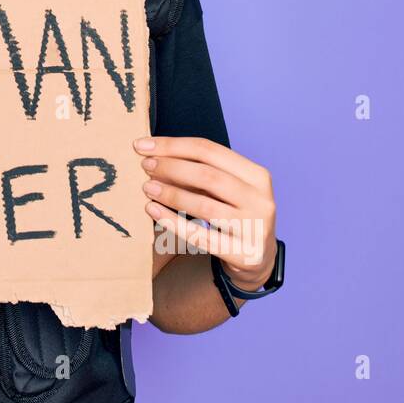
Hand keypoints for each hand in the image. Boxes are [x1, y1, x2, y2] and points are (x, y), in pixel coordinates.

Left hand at [133, 135, 276, 291]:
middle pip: (208, 176)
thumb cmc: (234, 213)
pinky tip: (152, 210)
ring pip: (204, 206)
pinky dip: (172, 221)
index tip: (143, 145)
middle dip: (171, 168)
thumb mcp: (226, 188)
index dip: (173, 145)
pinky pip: (200, 236)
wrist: (258, 257)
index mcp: (257, 176)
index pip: (210, 150)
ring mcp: (254, 228)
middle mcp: (260, 200)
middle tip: (144, 166)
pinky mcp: (242, 254)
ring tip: (147, 188)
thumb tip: (155, 155)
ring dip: (171, 194)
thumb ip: (199, 172)